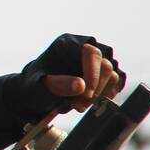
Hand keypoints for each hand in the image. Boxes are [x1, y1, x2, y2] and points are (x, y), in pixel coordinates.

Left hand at [5, 34, 125, 119]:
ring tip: (78, 105)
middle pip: (105, 65)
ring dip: (99, 95)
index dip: (92, 74)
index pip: (91, 52)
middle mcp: (85, 48)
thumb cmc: (34, 86)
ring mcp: (97, 60)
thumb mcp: (39, 86)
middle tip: (77, 106)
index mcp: (67, 43)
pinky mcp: (104, 74)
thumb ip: (57, 85)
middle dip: (95, 89)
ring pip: (113, 76)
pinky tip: (90, 102)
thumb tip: (81, 86)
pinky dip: (105, 96)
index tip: (85, 94)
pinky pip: (116, 83)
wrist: (36, 94)